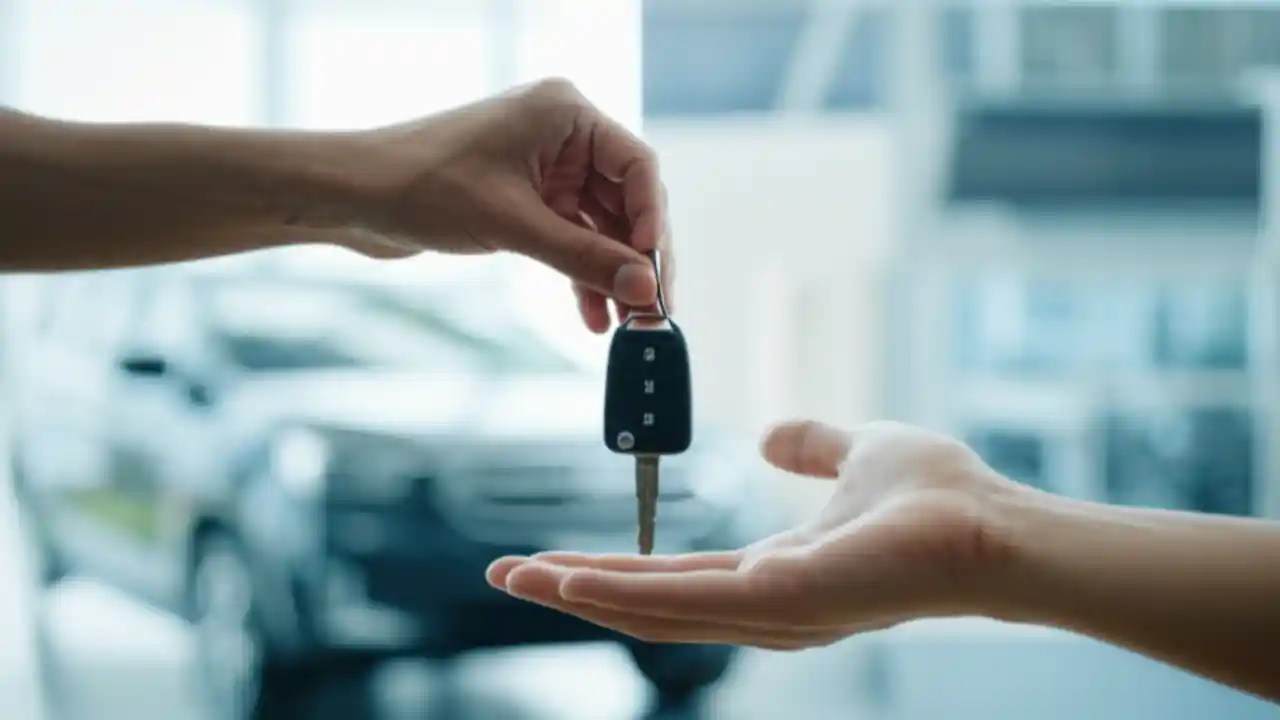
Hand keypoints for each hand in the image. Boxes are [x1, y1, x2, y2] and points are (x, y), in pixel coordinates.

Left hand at [350, 78, 669, 331]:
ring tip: (629, 326)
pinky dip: (580, 275)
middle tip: (654, 312)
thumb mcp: (512, 225)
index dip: (652, 224)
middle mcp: (561, 135)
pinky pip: (569, 239)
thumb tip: (645, 289)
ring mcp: (544, 168)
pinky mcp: (525, 199)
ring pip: (599, 227)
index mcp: (564, 114)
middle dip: (637, 260)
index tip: (655, 276)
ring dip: (611, 275)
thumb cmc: (421, 186)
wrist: (353, 196)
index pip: (637, 167)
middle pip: (625, 201)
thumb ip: (583, 257)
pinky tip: (593, 318)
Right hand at [486, 420, 1027, 649]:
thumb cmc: (939, 497)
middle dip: (572, 589)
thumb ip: (812, 445)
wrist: (992, 526)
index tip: (554, 557)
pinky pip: (685, 600)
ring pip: (653, 609)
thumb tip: (769, 436)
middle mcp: (761, 605)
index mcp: (772, 572)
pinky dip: (621, 594)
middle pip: (647, 601)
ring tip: (518, 578)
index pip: (672, 576)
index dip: (609, 567)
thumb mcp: (855, 453)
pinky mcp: (780, 604)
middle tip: (504, 576)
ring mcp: (768, 613)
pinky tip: (571, 581)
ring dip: (580, 593)